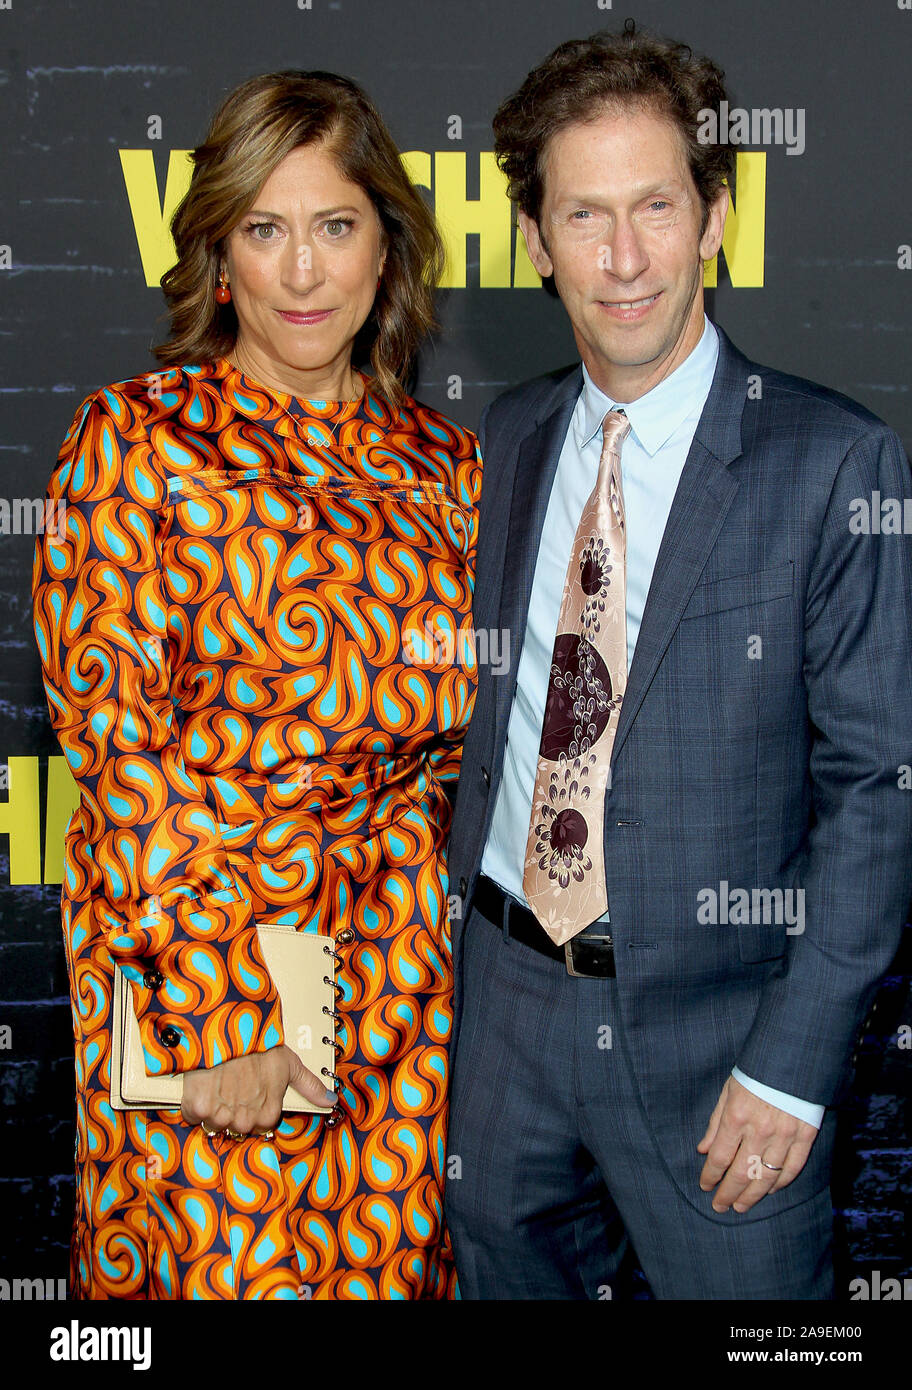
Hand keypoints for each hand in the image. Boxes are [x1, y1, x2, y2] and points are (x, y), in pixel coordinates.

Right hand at [181, 1044, 335, 1135]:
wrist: (227, 1029)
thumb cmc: (259, 1044)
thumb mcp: (289, 1063)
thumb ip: (310, 1086)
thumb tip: (331, 1100)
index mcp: (269, 1114)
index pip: (260, 1125)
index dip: (254, 1108)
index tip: (249, 1091)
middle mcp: (245, 1120)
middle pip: (235, 1126)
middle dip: (233, 1110)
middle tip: (232, 1085)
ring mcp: (221, 1116)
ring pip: (214, 1122)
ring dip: (213, 1107)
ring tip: (218, 1081)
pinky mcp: (198, 1108)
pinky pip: (193, 1114)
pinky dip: (194, 1102)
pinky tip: (202, 1084)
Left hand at [696, 1075, 817, 1212]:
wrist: (792, 1059)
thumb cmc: (755, 1074)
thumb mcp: (728, 1091)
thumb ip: (715, 1123)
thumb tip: (703, 1150)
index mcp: (736, 1116)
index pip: (719, 1157)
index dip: (710, 1176)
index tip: (705, 1186)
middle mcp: (760, 1130)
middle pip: (741, 1173)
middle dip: (728, 1193)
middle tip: (720, 1206)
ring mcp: (784, 1135)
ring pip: (766, 1177)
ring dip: (752, 1196)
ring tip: (741, 1206)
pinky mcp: (805, 1136)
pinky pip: (792, 1168)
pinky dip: (780, 1184)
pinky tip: (769, 1191)